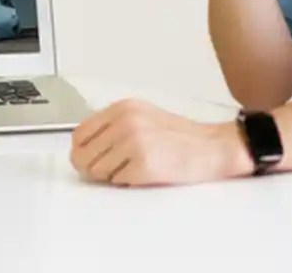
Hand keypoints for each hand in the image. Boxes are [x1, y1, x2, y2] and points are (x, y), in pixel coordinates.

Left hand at [69, 99, 251, 187]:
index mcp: (123, 108)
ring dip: (110, 176)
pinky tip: (144, 174)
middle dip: (91, 168)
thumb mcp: (143, 116)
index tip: (87, 159)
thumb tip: (83, 148)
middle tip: (107, 171)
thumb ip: (113, 126)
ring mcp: (133, 144)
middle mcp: (125, 123)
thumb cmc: (181, 135)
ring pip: (97, 172)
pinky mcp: (143, 165)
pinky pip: (117, 182)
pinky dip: (127, 183)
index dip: (80, 151)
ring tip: (132, 168)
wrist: (212, 147)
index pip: (80, 134)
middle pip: (83, 155)